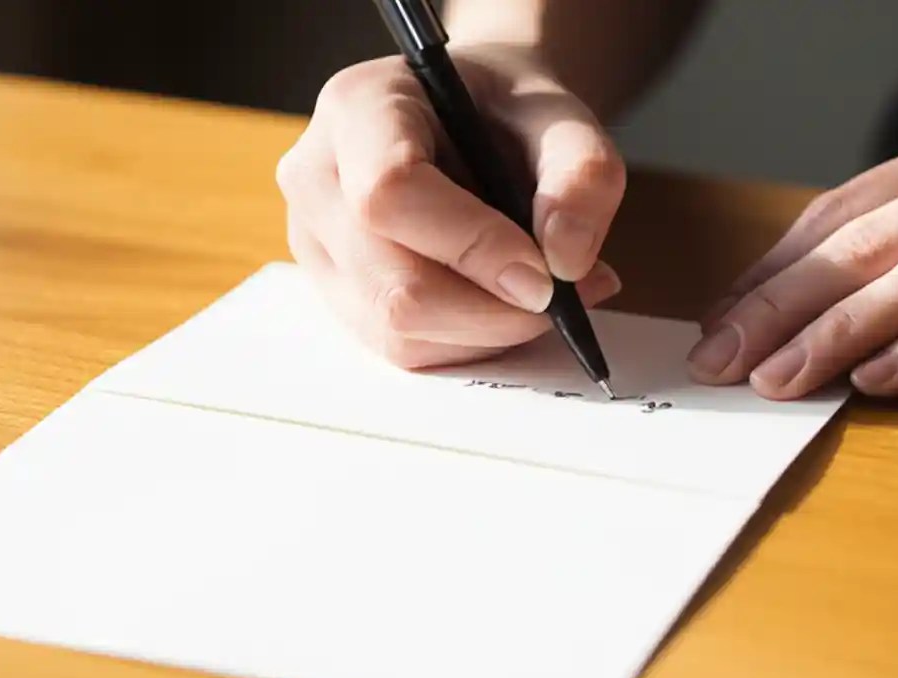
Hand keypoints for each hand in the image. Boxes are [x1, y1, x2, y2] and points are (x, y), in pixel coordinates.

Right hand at [276, 45, 625, 367]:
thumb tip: (566, 263)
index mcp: (357, 108)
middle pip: (391, 284)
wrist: (469, 118)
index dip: (471, 245)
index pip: (388, 194)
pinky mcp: (336, 294)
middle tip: (563, 297)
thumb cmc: (504, 111)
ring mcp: (315, 245)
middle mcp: (315, 180)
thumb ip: (582, 173)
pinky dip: (469, 342)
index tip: (545, 275)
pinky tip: (504, 305)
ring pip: (396, 332)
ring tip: (544, 293)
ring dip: (486, 331)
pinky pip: (403, 349)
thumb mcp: (561, 115)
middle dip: (491, 310)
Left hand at [689, 111, 897, 398]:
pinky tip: (873, 378)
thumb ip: (897, 239)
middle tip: (719, 361)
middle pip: (862, 245)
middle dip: (778, 309)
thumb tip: (774, 305)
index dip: (770, 271)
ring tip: (775, 379)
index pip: (839, 213)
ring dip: (836, 335)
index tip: (716, 323)